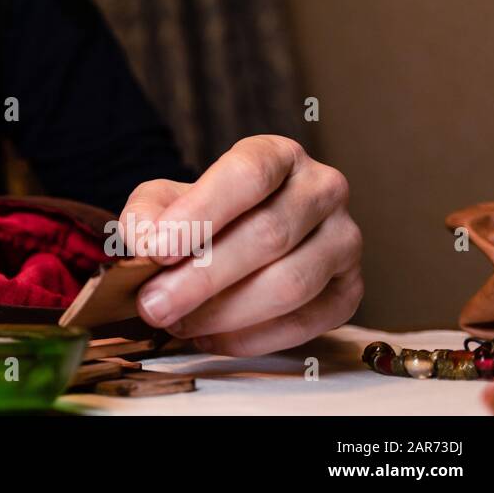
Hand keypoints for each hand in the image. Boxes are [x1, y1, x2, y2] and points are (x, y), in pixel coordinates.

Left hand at [120, 135, 362, 355]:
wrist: (237, 237)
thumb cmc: (201, 215)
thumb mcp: (165, 200)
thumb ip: (147, 214)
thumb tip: (144, 242)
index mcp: (278, 154)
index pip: (248, 174)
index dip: (202, 213)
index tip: (157, 249)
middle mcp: (322, 190)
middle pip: (269, 235)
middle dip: (202, 277)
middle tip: (154, 304)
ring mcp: (344, 240)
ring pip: (290, 284)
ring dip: (225, 313)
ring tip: (177, 322)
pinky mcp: (349, 290)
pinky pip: (305, 323)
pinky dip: (251, 338)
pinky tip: (209, 337)